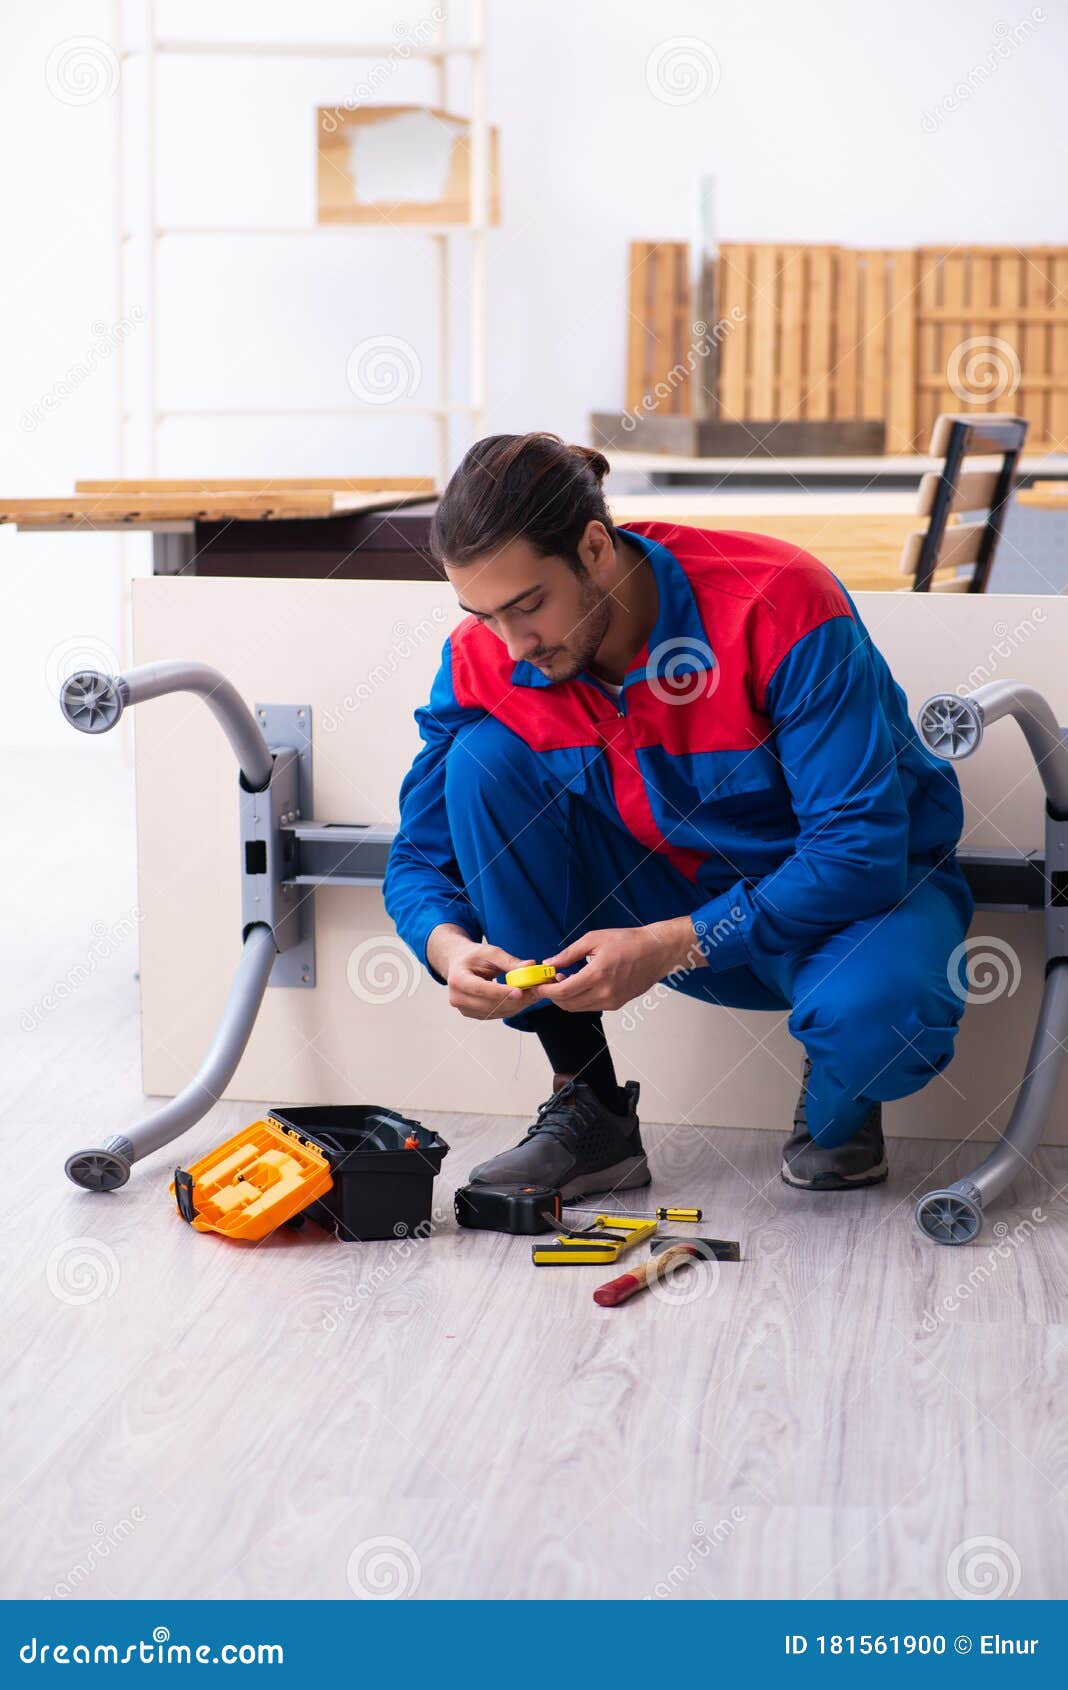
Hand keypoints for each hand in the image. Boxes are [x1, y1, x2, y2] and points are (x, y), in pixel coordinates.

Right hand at [440, 937, 545, 1021]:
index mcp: (458, 980)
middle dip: (516, 999)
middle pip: (491, 1004)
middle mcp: (458, 998)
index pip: (481, 989)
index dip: (501, 992)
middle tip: (537, 990)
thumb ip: (509, 961)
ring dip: (518, 1004)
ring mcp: (465, 1009)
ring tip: (535, 993)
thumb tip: (530, 965)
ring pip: (497, 1012)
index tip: (520, 992)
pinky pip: (498, 1014)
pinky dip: (514, 1007)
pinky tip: (525, 999)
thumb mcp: (490, 952)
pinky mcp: (475, 1015)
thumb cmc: (473, 957)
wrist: (460, 964)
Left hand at [538, 917, 704, 1013]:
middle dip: (553, 996)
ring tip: (564, 981)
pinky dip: (580, 999)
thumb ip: (569, 954)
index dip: (546, 990)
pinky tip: (580, 984)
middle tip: (549, 982)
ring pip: (578, 1008)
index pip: (562, 992)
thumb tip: (550, 963)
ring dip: (566, 998)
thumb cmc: (629, 941)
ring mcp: (612, 1001)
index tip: (538, 984)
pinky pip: (591, 1006)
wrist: (657, 951)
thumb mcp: (594, 939)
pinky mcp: (618, 1004)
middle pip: (567, 1004)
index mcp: (597, 974)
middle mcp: (605, 993)